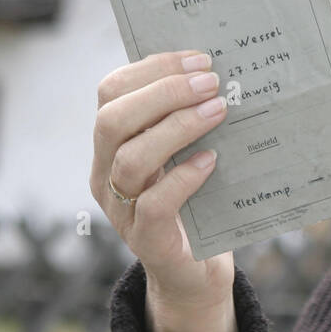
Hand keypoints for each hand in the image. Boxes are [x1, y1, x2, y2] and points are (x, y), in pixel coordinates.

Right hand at [90, 49, 233, 307]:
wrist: (195, 273)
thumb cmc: (197, 202)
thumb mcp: (187, 153)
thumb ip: (190, 120)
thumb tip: (224, 72)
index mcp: (112, 144)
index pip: (111, 91)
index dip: (152, 68)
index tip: (199, 58)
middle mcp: (106, 174)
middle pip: (112, 119)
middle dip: (164, 92)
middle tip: (212, 81)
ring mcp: (121, 210)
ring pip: (130, 159)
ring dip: (177, 127)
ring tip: (218, 111)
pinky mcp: (147, 241)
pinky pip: (154, 204)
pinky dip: (183, 177)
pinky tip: (211, 160)